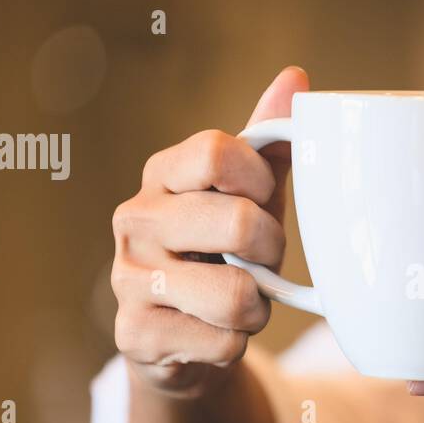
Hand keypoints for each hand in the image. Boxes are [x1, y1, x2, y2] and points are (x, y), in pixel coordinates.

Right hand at [111, 66, 307, 397]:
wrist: (181, 341)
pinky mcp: (135, 335)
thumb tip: (296, 78)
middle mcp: (135, 220)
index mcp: (162, 175)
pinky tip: (215, 334)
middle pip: (238, 223)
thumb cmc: (224, 255)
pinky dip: (235, 344)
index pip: (215, 151)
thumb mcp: (251, 197)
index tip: (266, 199)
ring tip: (244, 303)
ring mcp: (127, 279)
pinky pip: (221, 341)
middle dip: (273, 251)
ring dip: (257, 308)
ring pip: (234, 293)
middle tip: (265, 263)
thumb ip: (270, 143)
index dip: (259, 178)